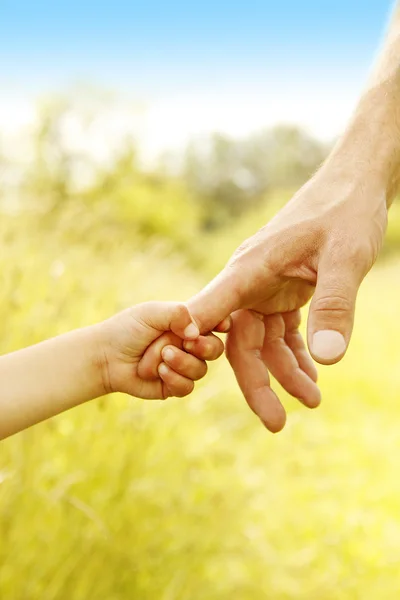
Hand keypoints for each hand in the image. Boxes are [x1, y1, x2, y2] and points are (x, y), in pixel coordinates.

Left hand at [98, 301, 224, 399]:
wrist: (106, 356)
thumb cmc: (128, 329)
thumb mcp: (153, 313)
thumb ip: (178, 314)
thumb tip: (197, 333)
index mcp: (187, 324)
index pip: (215, 323)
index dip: (221, 325)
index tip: (220, 326)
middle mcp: (189, 346)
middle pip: (215, 349)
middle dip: (205, 347)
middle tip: (189, 343)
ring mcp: (182, 367)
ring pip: (201, 369)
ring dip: (181, 362)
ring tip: (162, 356)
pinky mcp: (173, 386)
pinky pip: (187, 387)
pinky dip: (174, 378)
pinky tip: (159, 371)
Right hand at [185, 165, 387, 430]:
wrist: (354, 186)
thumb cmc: (345, 211)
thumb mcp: (346, 258)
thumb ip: (334, 305)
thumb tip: (327, 361)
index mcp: (250, 268)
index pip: (212, 309)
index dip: (194, 341)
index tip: (174, 371)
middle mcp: (250, 281)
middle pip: (240, 341)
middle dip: (257, 383)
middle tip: (276, 424)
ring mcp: (266, 288)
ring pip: (263, 342)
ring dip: (284, 373)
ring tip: (312, 402)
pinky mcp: (285, 291)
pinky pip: (283, 331)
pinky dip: (297, 354)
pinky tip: (312, 375)